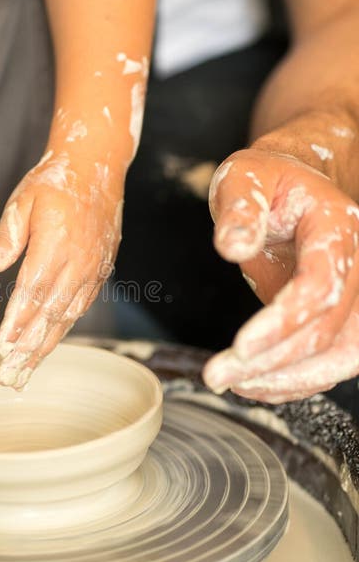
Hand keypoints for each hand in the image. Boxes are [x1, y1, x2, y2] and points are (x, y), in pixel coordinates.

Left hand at [0, 150, 122, 387]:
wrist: (98, 168)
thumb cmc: (54, 182)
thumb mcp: (23, 199)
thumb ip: (6, 235)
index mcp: (57, 244)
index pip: (33, 291)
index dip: (17, 323)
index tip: (1, 348)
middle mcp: (79, 262)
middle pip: (51, 314)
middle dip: (29, 349)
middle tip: (8, 377)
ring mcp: (94, 269)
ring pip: (68, 317)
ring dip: (44, 348)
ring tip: (24, 375)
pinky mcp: (101, 272)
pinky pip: (80, 307)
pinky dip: (62, 330)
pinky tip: (45, 348)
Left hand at [203, 148, 358, 402]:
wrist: (296, 188)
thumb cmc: (268, 181)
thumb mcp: (243, 178)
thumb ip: (239, 209)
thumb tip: (232, 245)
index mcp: (337, 227)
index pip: (320, 284)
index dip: (284, 321)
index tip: (240, 346)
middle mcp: (358, 265)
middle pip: (329, 329)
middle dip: (273, 361)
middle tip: (217, 374)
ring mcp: (357, 295)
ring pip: (341, 356)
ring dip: (289, 380)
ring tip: (234, 383)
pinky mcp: (345, 318)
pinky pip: (334, 361)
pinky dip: (297, 381)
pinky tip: (256, 383)